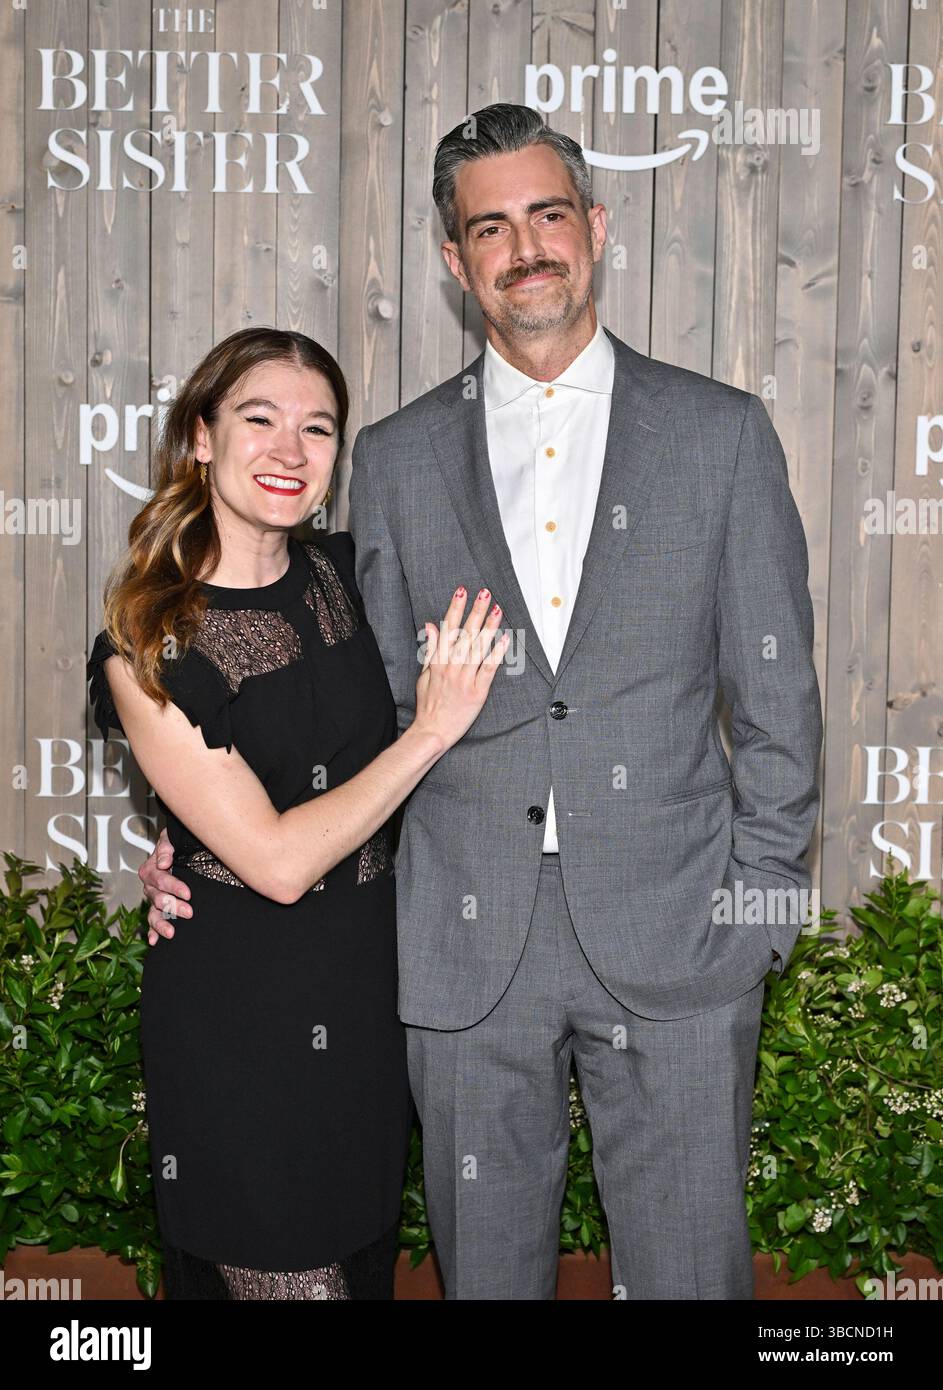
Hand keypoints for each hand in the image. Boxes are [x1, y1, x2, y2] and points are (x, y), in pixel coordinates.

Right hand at [138, 826, 191, 946]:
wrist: (178, 852)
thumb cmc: (176, 845)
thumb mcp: (171, 839)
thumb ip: (167, 847)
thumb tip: (164, 862)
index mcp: (151, 868)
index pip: (160, 879)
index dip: (174, 886)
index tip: (188, 893)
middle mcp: (150, 886)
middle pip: (158, 898)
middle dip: (173, 906)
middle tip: (189, 912)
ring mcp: (153, 899)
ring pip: (154, 913)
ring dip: (162, 924)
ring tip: (172, 933)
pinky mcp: (157, 909)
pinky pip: (152, 922)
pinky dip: (153, 932)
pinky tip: (154, 941)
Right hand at [412, 586, 508, 751]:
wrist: (432, 731)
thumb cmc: (429, 705)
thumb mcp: (424, 675)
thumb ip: (430, 649)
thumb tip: (431, 626)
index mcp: (438, 662)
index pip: (447, 629)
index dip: (455, 609)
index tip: (462, 592)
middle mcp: (451, 667)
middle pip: (465, 634)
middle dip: (475, 611)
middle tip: (484, 593)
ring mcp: (464, 679)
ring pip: (478, 648)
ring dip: (488, 626)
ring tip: (497, 609)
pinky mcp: (477, 692)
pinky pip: (488, 669)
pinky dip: (497, 653)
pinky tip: (504, 639)